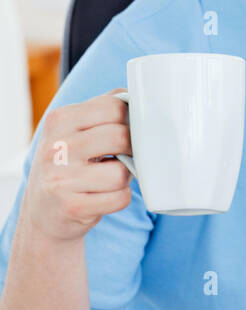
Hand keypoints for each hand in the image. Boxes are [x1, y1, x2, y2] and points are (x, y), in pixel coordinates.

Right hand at [23, 91, 133, 242]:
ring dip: (124, 178)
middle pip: (120, 136)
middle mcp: (55, 148)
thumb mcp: (73, 130)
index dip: (130, 120)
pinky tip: (104, 196)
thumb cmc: (67, 164)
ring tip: (109, 178)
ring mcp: (61, 179)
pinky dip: (119, 198)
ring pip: (121, 172)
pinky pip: (119, 198)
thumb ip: (102, 109)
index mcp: (59, 120)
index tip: (128, 131)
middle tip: (124, 156)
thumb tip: (139, 97)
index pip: (113, 107)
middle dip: (131, 149)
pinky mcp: (72, 207)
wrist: (42, 212)